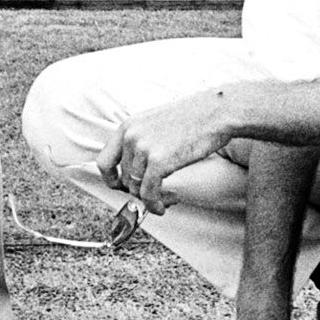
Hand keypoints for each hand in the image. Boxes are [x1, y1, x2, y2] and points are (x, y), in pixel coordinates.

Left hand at [94, 89, 233, 214]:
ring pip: (135, 188)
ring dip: (148, 199)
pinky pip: (148, 193)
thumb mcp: (156, 123)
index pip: (104, 161)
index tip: (120, 187)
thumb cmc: (192, 117)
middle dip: (137, 190)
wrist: (215, 112)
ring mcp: (144, 148)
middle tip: (153, 194)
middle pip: (123, 178)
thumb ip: (141, 141)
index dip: (111, 179)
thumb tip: (134, 168)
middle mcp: (131, 136)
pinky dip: (153, 205)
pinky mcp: (159, 161)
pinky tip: (162, 207)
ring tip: (162, 200)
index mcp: (128, 126)